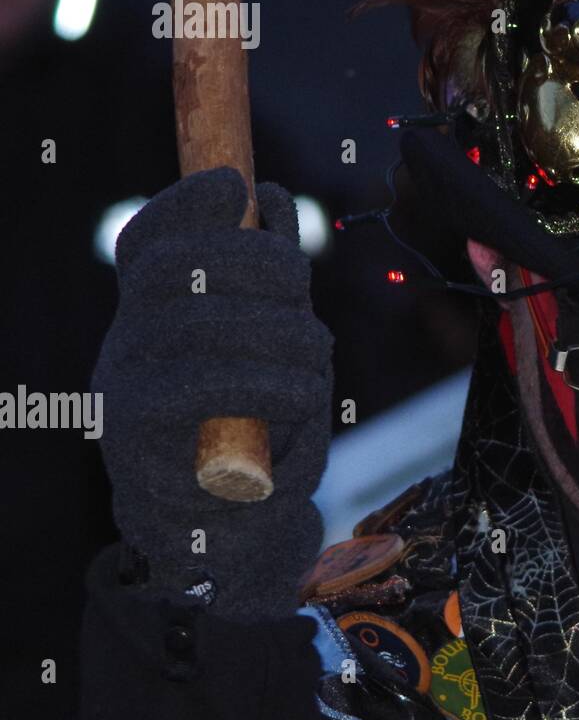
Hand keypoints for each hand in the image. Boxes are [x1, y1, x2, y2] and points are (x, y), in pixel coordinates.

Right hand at [94, 167, 333, 620]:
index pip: (149, 240)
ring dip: (283, 330)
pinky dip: (272, 383)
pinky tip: (298, 397)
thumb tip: (268, 195)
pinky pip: (209, 383)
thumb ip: (268, 275)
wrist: (229, 534)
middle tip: (301, 288)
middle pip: (184, 265)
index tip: (238, 185)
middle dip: (261, 262)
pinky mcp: (141, 436)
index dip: (188, 203)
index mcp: (152, 316)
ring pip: (207, 320)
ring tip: (313, 356)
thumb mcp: (271, 340)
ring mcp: (124, 387)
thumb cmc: (256, 426)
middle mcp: (127, 342)